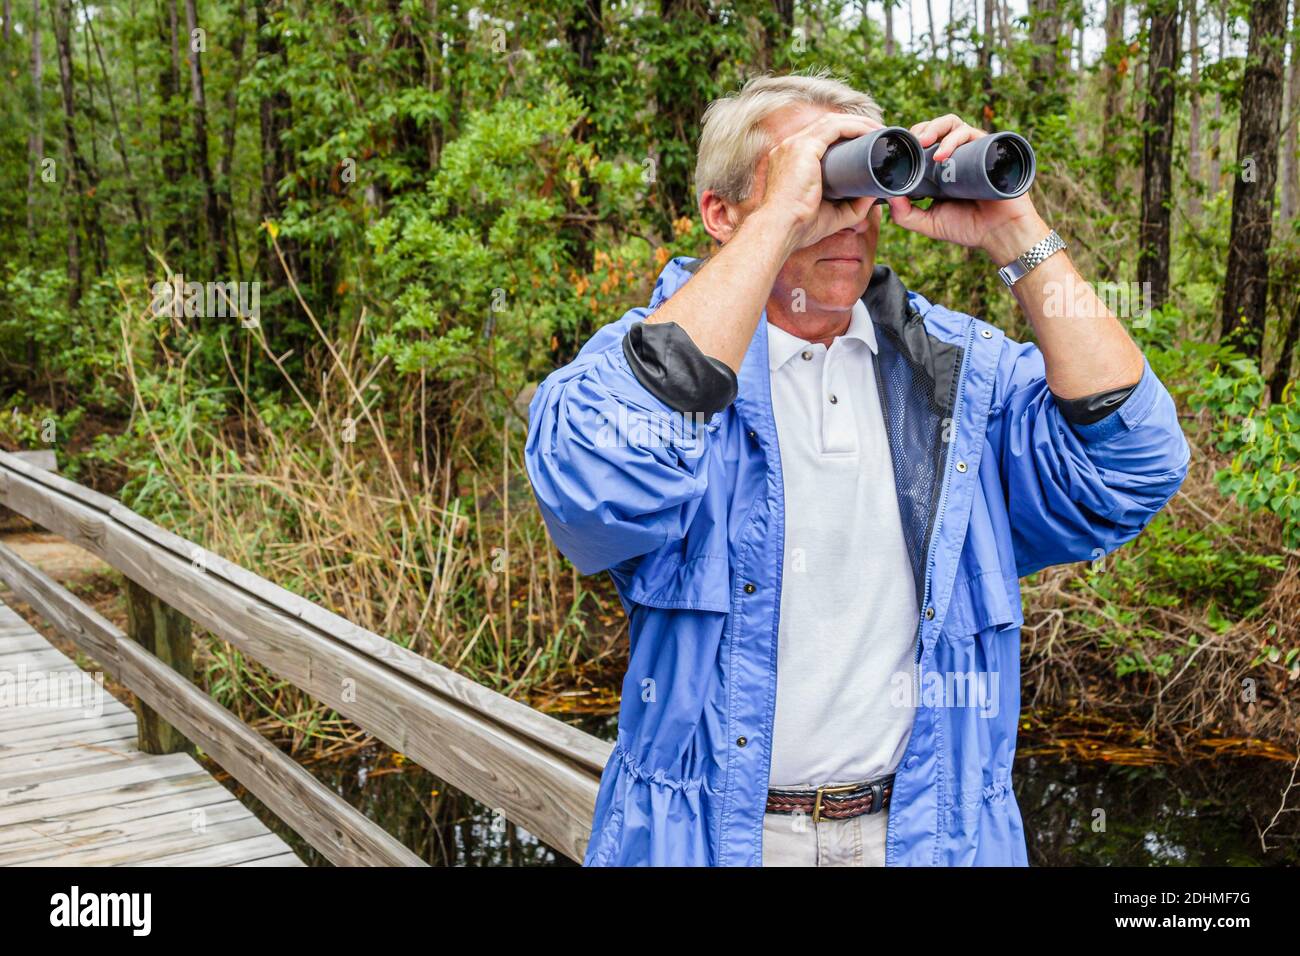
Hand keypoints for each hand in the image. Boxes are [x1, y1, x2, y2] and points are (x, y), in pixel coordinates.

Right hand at [756, 112, 881, 255]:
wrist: (780, 230)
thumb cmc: (799, 227)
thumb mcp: (832, 216)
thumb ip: (852, 207)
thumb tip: (874, 195)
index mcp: (790, 161)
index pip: (819, 138)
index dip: (843, 136)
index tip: (865, 144)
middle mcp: (789, 148)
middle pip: (827, 125)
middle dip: (855, 125)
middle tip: (878, 135)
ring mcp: (794, 144)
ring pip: (832, 121)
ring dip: (858, 123)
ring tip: (879, 131)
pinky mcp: (803, 147)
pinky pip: (835, 127)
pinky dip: (855, 126)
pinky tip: (871, 131)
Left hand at [884, 114, 1046, 263]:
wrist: (1001, 234)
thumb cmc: (968, 228)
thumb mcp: (928, 224)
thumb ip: (904, 215)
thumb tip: (887, 195)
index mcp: (943, 167)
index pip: (926, 140)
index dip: (912, 138)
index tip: (899, 147)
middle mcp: (959, 155)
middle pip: (939, 127)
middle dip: (923, 128)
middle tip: (913, 142)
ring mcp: (975, 151)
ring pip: (955, 125)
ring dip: (937, 129)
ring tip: (927, 145)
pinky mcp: (991, 151)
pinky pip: (975, 133)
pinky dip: (957, 138)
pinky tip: (944, 154)